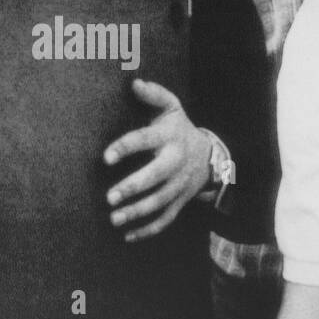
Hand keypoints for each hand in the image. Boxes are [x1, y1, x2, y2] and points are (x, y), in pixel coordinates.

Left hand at [103, 79, 210, 241]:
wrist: (212, 155)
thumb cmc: (179, 128)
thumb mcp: (171, 108)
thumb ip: (154, 95)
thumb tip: (133, 83)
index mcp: (170, 138)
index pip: (146, 141)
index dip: (126, 148)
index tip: (106, 158)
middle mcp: (176, 163)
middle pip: (157, 177)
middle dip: (134, 187)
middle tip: (109, 197)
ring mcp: (180, 185)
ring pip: (160, 201)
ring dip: (138, 212)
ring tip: (114, 218)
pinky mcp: (180, 201)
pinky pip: (167, 219)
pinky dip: (149, 230)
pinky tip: (128, 236)